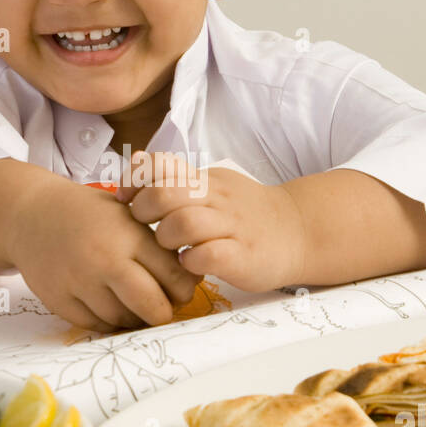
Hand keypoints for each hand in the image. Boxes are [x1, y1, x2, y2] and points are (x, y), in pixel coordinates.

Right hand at [9, 174, 198, 332]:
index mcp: (129, 235)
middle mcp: (105, 259)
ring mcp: (79, 281)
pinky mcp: (59, 299)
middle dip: (164, 313)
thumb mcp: (127, 214)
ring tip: (135, 305)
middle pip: (152, 306)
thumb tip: (193, 278)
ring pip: (123, 320)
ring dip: (135, 319)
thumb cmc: (89, 215)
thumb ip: (157, 243)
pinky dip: (108, 321)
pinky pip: (95, 324)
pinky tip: (110, 306)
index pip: (174, 276)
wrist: (31, 214)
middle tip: (164, 309)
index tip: (182, 290)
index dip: (184, 289)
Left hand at [114, 151, 304, 291]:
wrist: (298, 231)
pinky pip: (209, 254)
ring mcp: (232, 226)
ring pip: (184, 223)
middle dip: (144, 211)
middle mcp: (217, 198)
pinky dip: (192, 261)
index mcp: (205, 180)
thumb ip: (176, 178)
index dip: (135, 180)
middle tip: (145, 227)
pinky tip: (192, 263)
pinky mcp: (244, 256)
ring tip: (171, 247)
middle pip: (166, 192)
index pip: (160, 164)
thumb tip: (135, 163)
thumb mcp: (212, 187)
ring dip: (166, 237)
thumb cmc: (246, 214)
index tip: (127, 200)